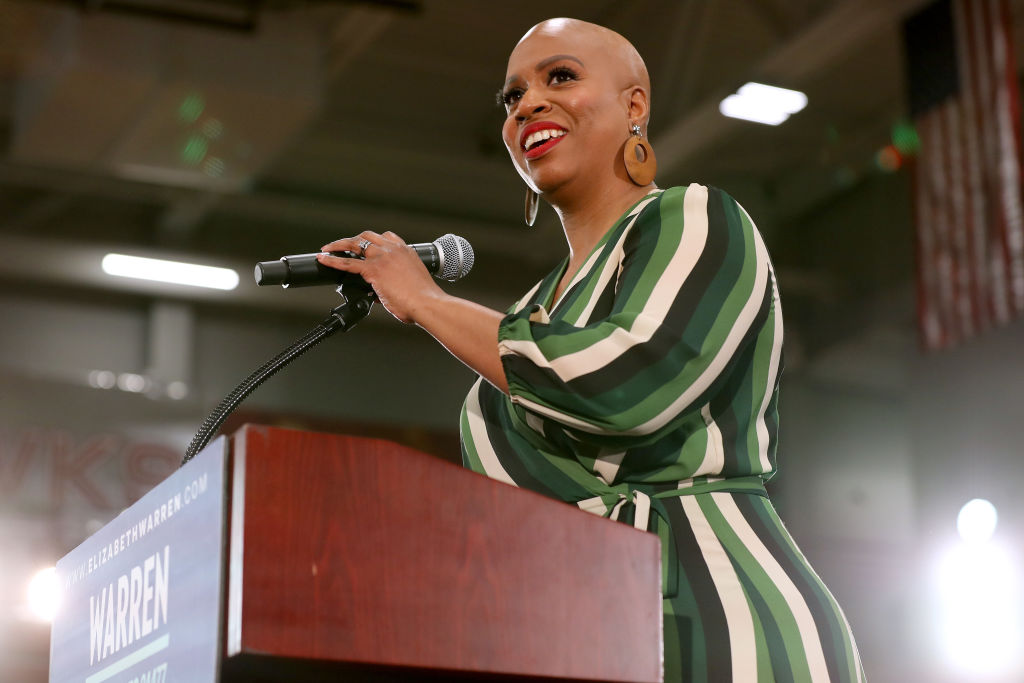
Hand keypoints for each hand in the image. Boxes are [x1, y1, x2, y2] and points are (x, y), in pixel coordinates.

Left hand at [317, 230, 443, 323]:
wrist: (428, 303)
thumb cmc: (424, 299)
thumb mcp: (410, 285)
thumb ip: (393, 285)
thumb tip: (378, 295)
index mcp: (406, 251)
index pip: (385, 237)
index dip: (372, 241)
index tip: (365, 245)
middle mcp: (394, 250)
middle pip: (367, 236)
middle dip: (352, 240)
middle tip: (341, 246)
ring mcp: (382, 258)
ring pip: (354, 243)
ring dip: (339, 244)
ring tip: (327, 249)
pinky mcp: (373, 270)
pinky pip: (347, 262)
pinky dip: (332, 260)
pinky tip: (323, 259)